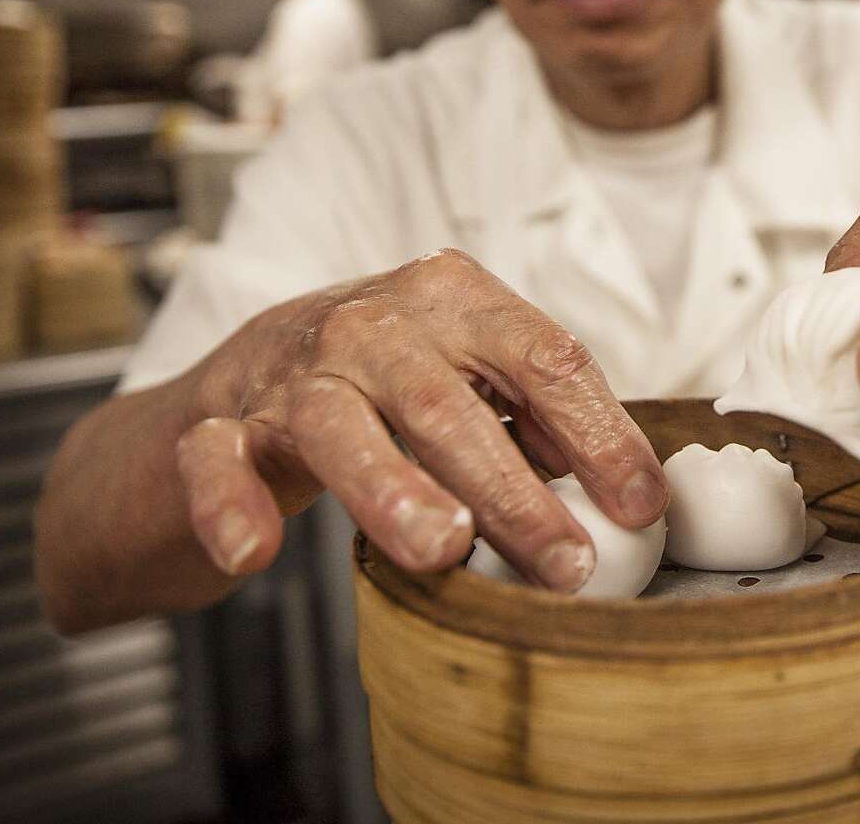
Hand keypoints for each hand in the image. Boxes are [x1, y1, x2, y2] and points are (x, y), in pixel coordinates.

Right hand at [173, 249, 665, 591]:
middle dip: (512, 487)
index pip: (543, 358)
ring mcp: (288, 373)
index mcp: (453, 299)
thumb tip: (631, 493)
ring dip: (393, 488)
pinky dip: (233, 502)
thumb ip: (539, 420)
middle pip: (447, 402)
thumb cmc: (381, 384)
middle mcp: (370, 324)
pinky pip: (217, 461)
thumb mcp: (469, 377)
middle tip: (564, 560)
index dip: (599, 433)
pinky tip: (255, 550)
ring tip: (441, 548)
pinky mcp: (216, 426)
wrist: (238, 380)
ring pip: (339, 425)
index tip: (642, 508)